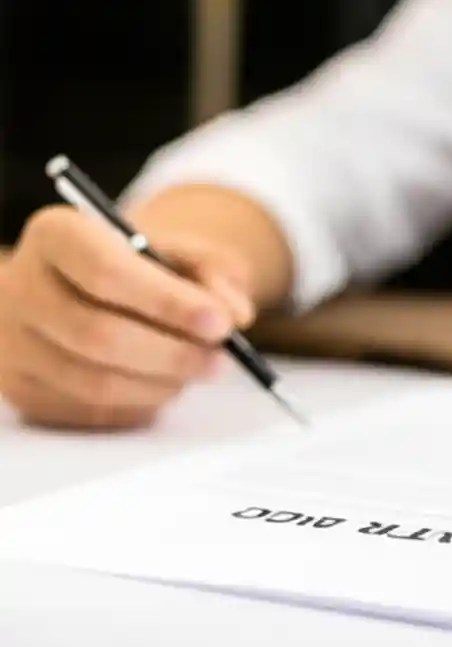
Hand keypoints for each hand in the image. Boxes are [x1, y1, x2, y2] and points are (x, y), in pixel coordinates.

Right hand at [0, 206, 256, 427]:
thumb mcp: (184, 252)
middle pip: (98, 335)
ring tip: (198, 371)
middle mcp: (19, 286)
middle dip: (173, 354)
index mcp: (56, 235)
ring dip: (162, 384)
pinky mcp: (20, 389)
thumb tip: (235, 314)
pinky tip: (163, 383)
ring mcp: (12, 343)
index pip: (105, 271)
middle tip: (222, 360)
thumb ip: (216, 272)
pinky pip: (88, 411)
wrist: (97, 290)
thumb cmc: (145, 268)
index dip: (167, 303)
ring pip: (94, 382)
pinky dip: (140, 404)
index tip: (220, 324)